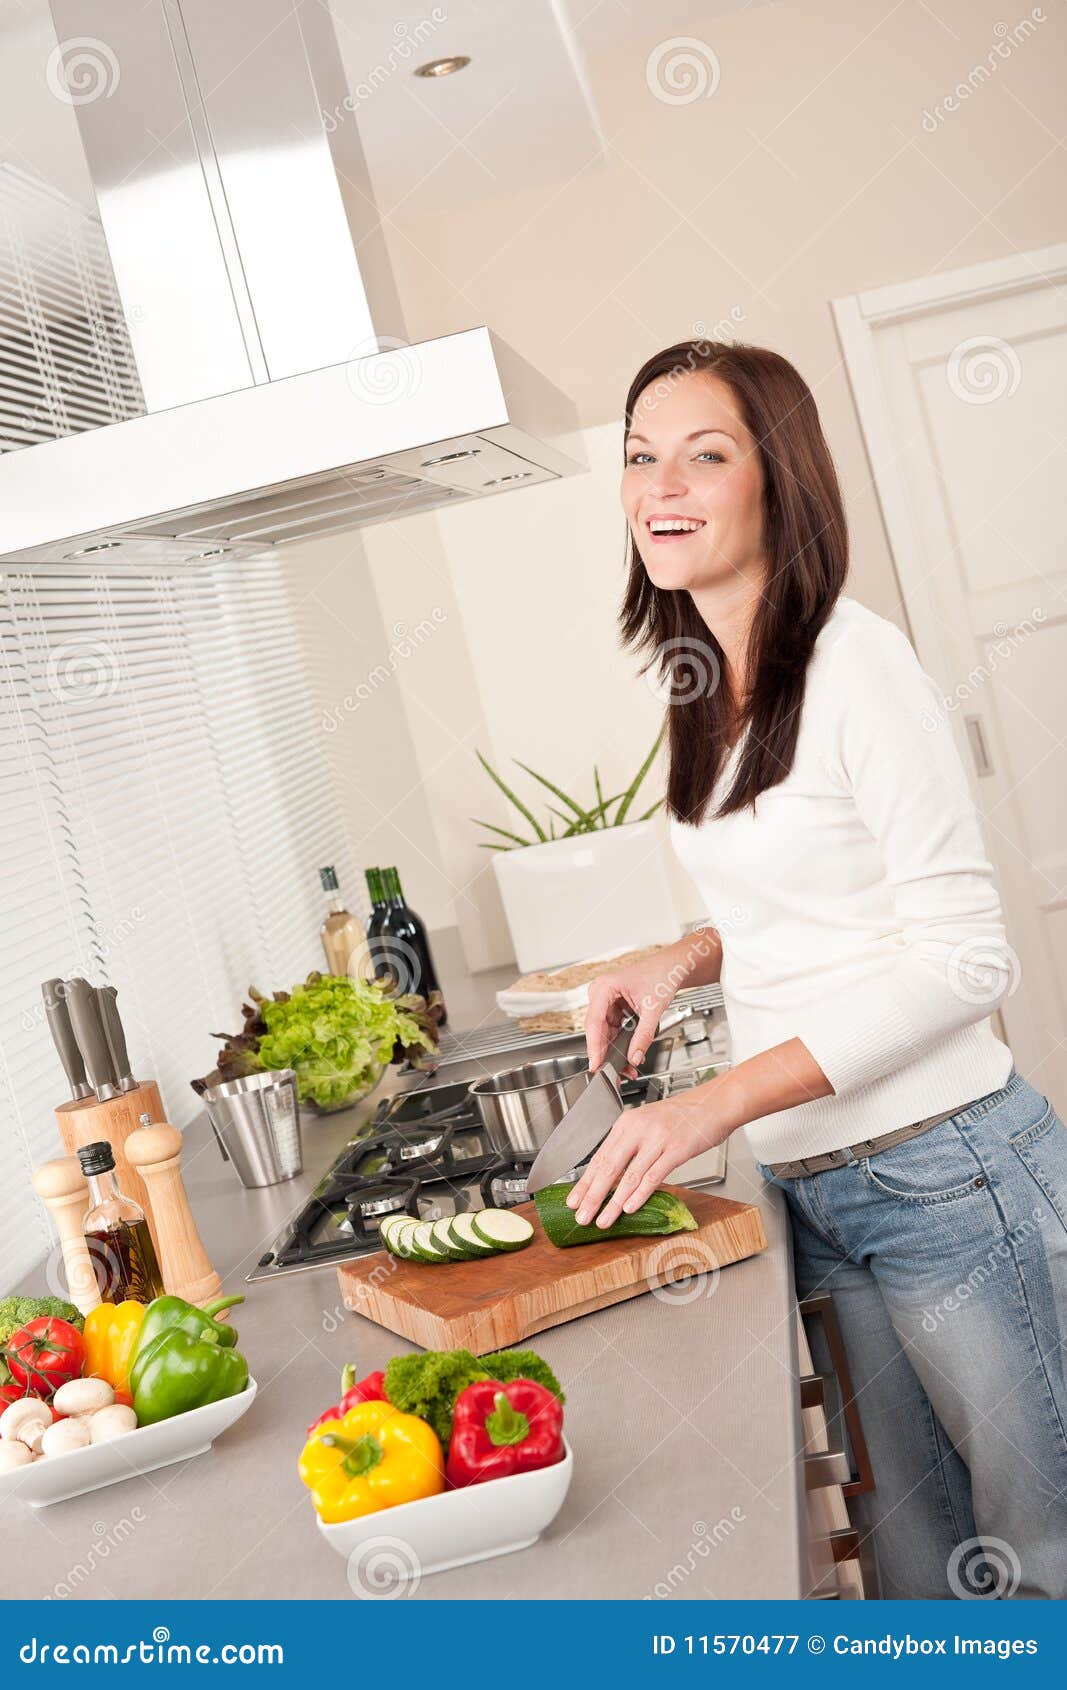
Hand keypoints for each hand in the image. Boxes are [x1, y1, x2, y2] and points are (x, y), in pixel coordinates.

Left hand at [566, 1091, 730, 1228]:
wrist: (713, 1104)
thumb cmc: (682, 1117)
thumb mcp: (647, 1124)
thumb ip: (629, 1145)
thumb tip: (610, 1175)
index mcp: (626, 1123)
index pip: (599, 1157)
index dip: (585, 1182)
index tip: (573, 1200)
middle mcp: (638, 1129)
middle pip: (609, 1167)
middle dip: (592, 1195)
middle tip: (581, 1215)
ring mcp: (657, 1139)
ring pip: (629, 1176)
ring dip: (614, 1202)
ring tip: (603, 1220)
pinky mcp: (676, 1149)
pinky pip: (653, 1176)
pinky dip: (639, 1194)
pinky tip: (629, 1208)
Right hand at [585, 957, 679, 1080]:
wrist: (673, 967)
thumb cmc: (662, 975)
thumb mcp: (653, 1009)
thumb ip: (643, 1035)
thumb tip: (634, 1056)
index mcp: (604, 987)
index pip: (594, 1022)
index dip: (594, 1046)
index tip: (596, 1064)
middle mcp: (601, 993)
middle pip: (597, 1030)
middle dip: (607, 1053)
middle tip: (614, 1073)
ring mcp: (606, 1001)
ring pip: (605, 1033)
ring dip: (615, 1050)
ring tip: (627, 1067)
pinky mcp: (614, 1008)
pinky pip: (613, 1030)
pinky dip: (620, 1043)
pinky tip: (629, 1054)